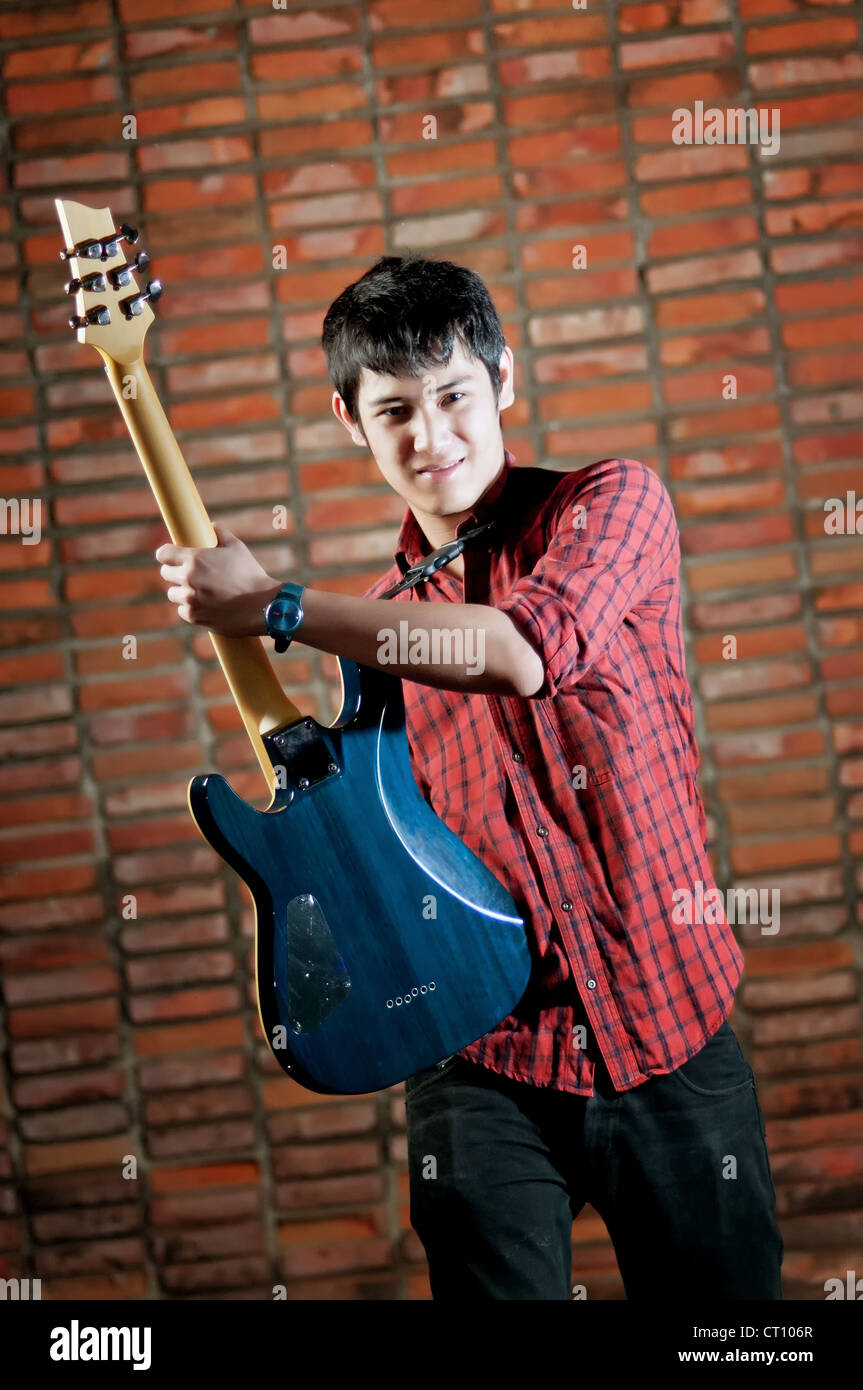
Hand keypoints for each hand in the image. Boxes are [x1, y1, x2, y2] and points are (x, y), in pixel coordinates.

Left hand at [155, 523, 281, 636]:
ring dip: (182, 591)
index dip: (166, 554)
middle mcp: (188, 578)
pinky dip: (190, 608)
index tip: (169, 556)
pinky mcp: (194, 617)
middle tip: (188, 573)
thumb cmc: (250, 574)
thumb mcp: (237, 547)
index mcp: (195, 558)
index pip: (163, 553)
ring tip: (198, 591)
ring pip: (173, 594)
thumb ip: (220, 533)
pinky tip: (204, 605)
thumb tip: (211, 526)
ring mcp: (190, 599)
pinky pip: (183, 610)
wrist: (261, 606)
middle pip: (165, 573)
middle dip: (175, 572)